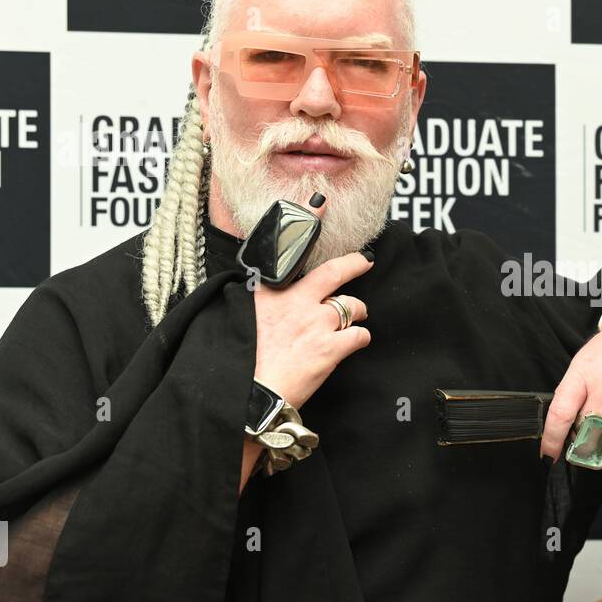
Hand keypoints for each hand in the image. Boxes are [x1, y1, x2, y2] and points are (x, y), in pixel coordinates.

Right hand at [250, 197, 371, 409]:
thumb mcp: (236, 321)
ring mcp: (315, 323)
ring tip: (355, 317)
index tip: (320, 205)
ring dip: (356, 311)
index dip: (308, 226)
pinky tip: (355, 343)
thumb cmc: (238, 365)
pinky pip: (359, 335)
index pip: (289, 254)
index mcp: (269, 294)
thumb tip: (261, 299)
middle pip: (335, 272)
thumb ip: (256, 304)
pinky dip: (360, 338)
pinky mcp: (330, 348)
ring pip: (351, 306)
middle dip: (354, 264)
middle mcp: (295, 302)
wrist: (246, 396)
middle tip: (364, 262)